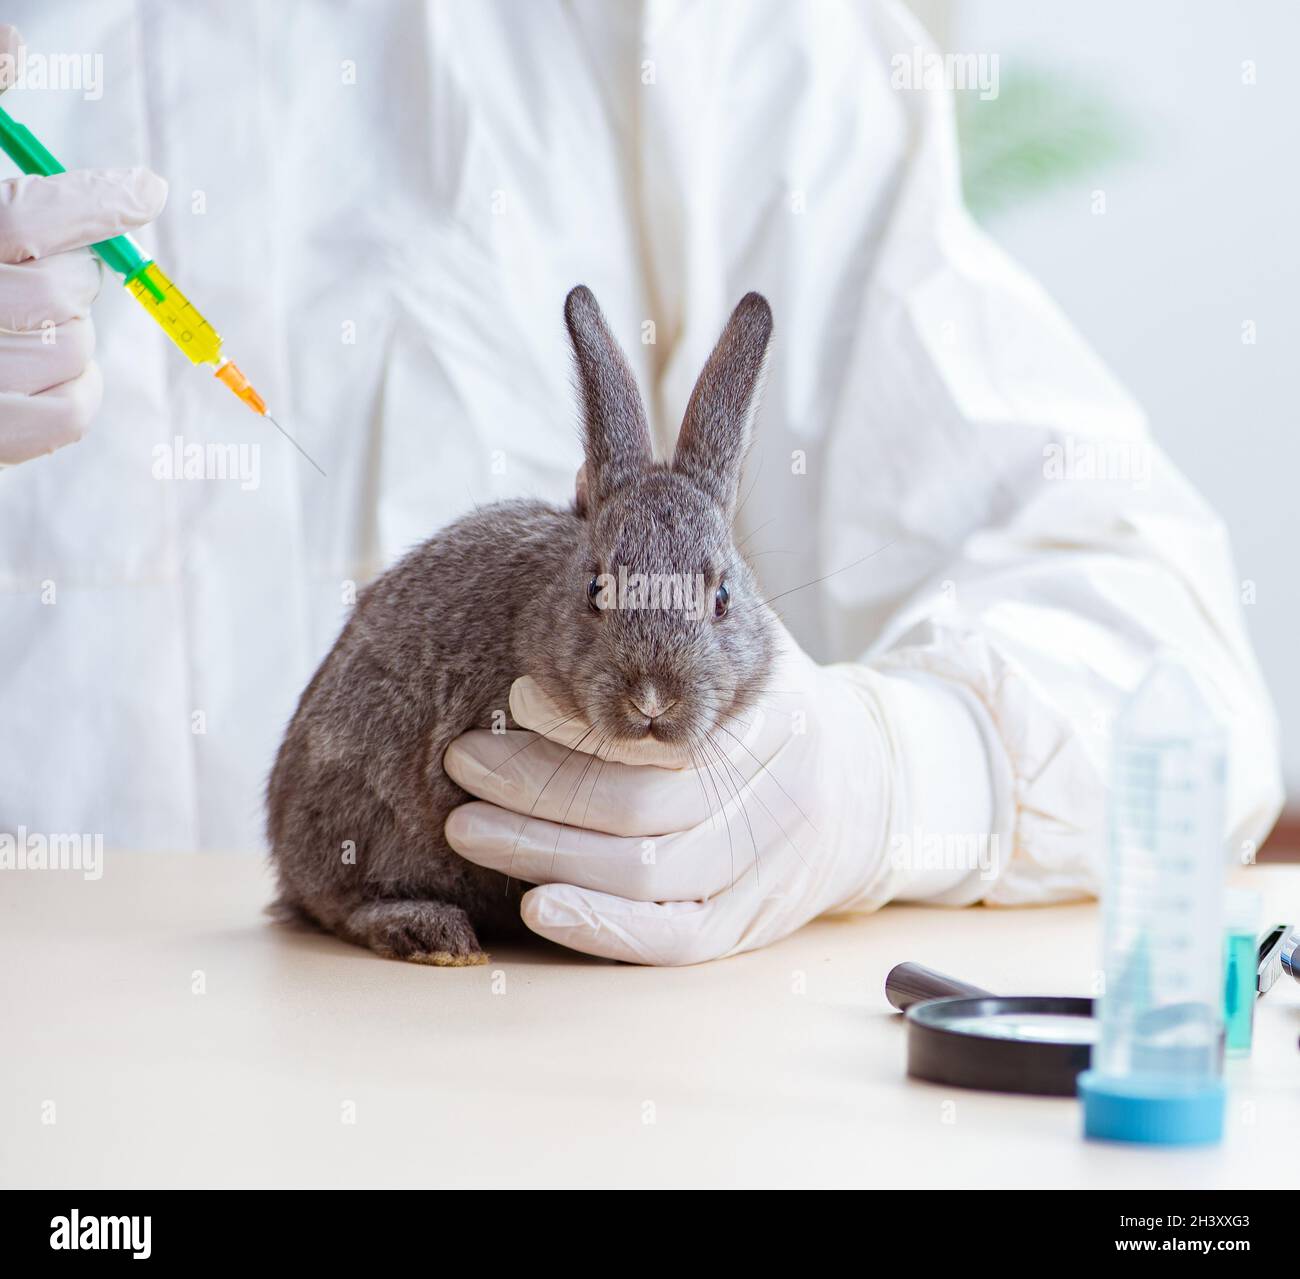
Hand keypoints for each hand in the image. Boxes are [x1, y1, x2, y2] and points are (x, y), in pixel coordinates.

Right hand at [0, 30, 166, 464]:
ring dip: (70, 339)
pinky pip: (74, 410)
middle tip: (44, 273)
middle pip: (63, 291)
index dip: (94, 203)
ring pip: (75, 351)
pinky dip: (75, 392)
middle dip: (73, 278)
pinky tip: (41, 375)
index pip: (24, 219)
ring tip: (23, 330)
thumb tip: (10, 40)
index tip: (147, 190)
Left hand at [444, 626, 908, 964]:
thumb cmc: (772, 706)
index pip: (662, 733)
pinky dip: (604, 931)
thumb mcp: (746, 638)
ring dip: (544, 854)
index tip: (511, 698)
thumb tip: (584, 483)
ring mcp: (767, 870)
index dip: (577, 726)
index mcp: (770, 718)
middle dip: (535, 789)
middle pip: (640, 811)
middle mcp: (777, 797)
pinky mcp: (749, 926)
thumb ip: (674, 592)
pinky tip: (537, 906)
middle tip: (461, 761)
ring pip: (645, 880)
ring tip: (467, 824)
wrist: (871, 790)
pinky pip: (674, 942)